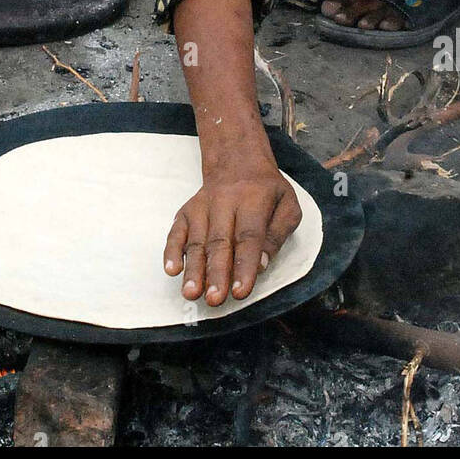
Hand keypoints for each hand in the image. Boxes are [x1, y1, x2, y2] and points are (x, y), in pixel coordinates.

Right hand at [163, 160, 301, 305]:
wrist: (237, 159)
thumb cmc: (266, 190)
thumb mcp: (287, 205)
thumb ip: (277, 234)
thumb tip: (262, 265)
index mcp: (254, 199)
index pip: (249, 236)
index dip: (244, 265)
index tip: (240, 291)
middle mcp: (225, 202)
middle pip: (220, 241)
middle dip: (216, 272)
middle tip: (215, 299)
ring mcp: (202, 206)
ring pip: (197, 240)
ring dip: (193, 269)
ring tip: (191, 294)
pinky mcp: (187, 211)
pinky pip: (177, 231)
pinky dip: (172, 251)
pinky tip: (171, 270)